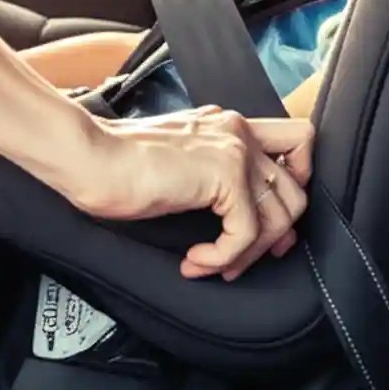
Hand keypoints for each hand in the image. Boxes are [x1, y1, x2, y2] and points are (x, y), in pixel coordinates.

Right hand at [73, 107, 314, 280]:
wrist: (91, 158)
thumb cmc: (117, 163)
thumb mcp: (178, 162)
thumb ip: (212, 175)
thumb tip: (237, 215)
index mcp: (229, 124)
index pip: (297, 144)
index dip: (295, 186)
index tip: (271, 223)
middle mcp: (238, 131)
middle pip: (296, 188)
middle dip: (278, 232)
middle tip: (247, 257)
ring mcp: (235, 151)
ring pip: (278, 216)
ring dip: (247, 254)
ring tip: (213, 265)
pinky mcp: (225, 177)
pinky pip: (246, 234)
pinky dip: (223, 257)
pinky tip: (194, 259)